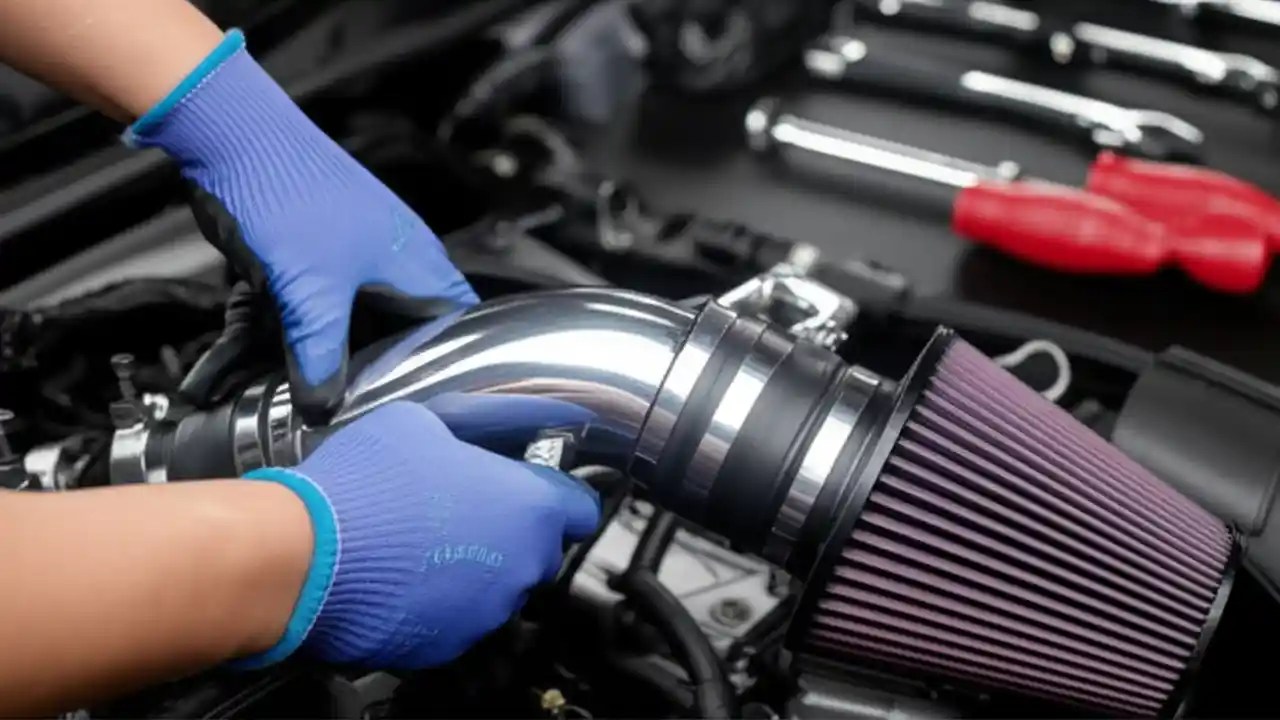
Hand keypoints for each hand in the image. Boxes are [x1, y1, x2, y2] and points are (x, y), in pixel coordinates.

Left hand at [126, 30, 477, 423]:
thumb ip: (319, 357)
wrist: (223, 133)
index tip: (420, 409)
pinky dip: (244, 348)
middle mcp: (380, 268)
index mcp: (411, 267)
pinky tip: (207, 382)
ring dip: (276, 371)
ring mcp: (333, 267)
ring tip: (244, 408)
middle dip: (346, 384)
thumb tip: (321, 411)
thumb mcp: (309, 293)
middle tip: (328, 424)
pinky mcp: (290, 266)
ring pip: (317, 336)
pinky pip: (274, 320)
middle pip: (377, 342)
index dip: (444, 368)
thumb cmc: (287, 193)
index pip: (451, 326)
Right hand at [239, 400, 600, 668]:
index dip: (557, 493)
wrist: (304, 556)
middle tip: (461, 506)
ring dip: (476, 566)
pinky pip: (461, 618)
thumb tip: (528, 415)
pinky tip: (406, 574)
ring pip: (500, 585)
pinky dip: (443, 600)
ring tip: (424, 539)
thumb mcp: (431, 420)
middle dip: (510, 529)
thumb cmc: (366, 484)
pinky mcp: (451, 644)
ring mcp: (488, 611)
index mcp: (531, 508)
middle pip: (540, 548)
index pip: (581, 508)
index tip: (532, 485)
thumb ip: (491, 421)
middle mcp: (523, 566)